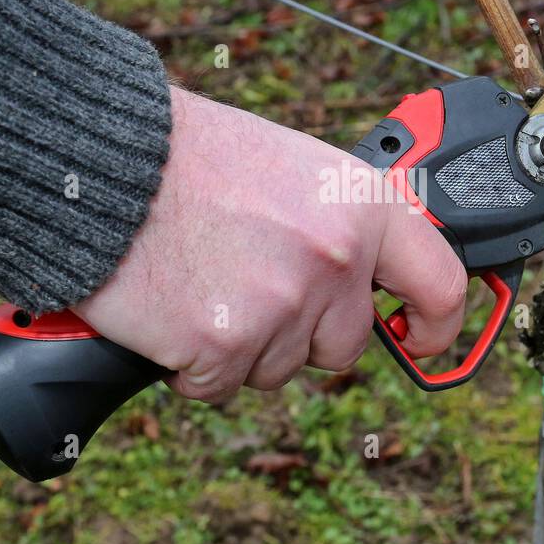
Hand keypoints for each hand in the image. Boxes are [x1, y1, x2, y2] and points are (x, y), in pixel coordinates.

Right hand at [75, 87, 467, 402]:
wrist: (103, 159)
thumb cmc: (187, 156)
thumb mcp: (292, 168)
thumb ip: (337, 222)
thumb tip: (360, 275)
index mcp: (363, 205)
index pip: (440, 284)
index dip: (437, 325)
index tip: (422, 339)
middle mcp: (336, 256)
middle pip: (344, 345)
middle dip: (301, 332)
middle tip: (247, 285)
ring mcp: (283, 304)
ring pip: (277, 368)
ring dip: (240, 345)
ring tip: (200, 281)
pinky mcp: (224, 344)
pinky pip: (217, 386)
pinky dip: (190, 364)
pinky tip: (171, 309)